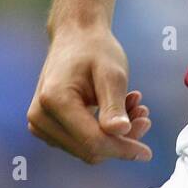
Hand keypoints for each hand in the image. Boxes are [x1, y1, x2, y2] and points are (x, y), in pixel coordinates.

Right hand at [27, 22, 152, 163]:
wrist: (75, 35)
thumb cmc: (94, 49)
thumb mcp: (111, 72)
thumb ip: (114, 105)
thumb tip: (120, 133)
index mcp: (54, 101)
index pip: (92, 142)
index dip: (122, 149)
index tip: (147, 152)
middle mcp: (40, 118)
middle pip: (89, 149)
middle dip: (121, 140)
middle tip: (145, 116)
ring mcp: (40, 125)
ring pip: (86, 148)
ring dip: (114, 135)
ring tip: (135, 106)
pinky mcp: (47, 128)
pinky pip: (80, 141)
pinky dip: (103, 131)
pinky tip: (121, 109)